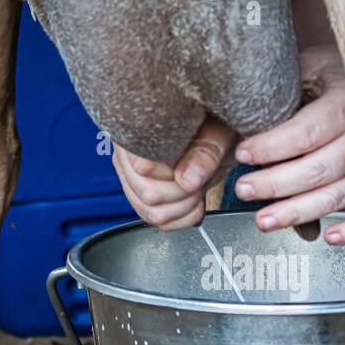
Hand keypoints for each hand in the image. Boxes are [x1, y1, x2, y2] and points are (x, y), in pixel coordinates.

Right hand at [114, 116, 236, 229]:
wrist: (212, 131)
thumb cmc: (212, 124)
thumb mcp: (218, 132)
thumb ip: (205, 152)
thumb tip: (187, 181)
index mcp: (137, 131)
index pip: (143, 168)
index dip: (176, 175)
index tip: (196, 170)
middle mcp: (126, 155)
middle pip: (147, 193)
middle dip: (183, 193)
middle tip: (201, 179)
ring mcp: (131, 177)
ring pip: (150, 211)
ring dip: (184, 207)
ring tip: (198, 188)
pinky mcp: (142, 196)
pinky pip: (156, 220)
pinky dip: (182, 218)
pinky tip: (194, 202)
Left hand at [233, 45, 344, 245]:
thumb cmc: (329, 72)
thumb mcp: (302, 66)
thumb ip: (275, 92)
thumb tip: (231, 111)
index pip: (307, 132)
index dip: (272, 147)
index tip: (243, 153)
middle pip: (321, 168)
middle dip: (276, 184)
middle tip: (243, 189)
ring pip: (340, 194)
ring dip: (300, 211)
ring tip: (264, 220)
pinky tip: (328, 237)